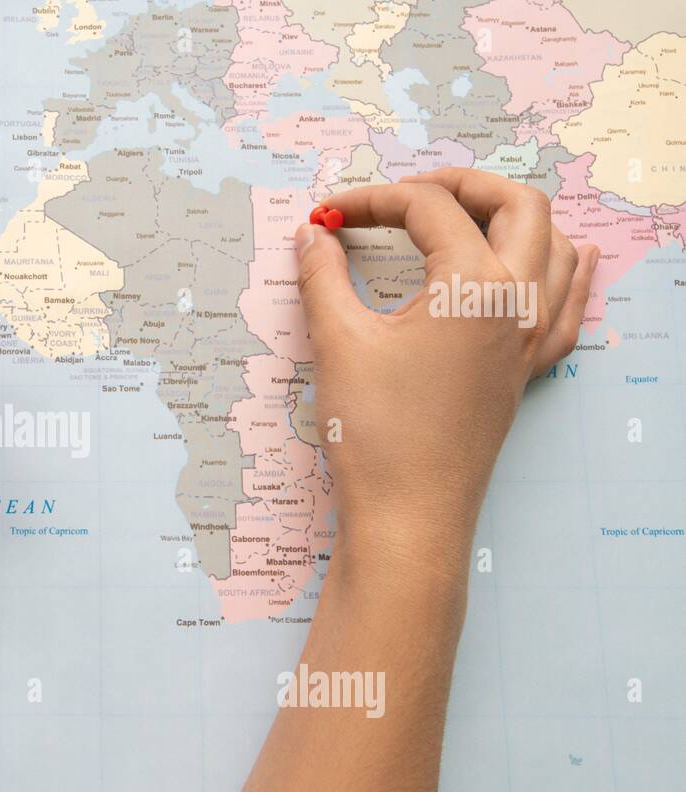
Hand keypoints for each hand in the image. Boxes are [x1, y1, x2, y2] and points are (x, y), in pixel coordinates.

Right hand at [295, 168, 597, 552]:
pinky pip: (569, 305)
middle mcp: (518, 302)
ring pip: (553, 244)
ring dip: (511, 215)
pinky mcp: (526, 370)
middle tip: (403, 195)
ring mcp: (531, 338)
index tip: (327, 215)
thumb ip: (323, 277)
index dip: (371, 200)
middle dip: (459, 184)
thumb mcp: (338, 344)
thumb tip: (311, 236)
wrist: (409, 517)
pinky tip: (568, 256)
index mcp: (474, 285)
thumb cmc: (375, 435)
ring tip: (464, 214)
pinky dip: (567, 269)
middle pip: (514, 204)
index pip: (427, 209)